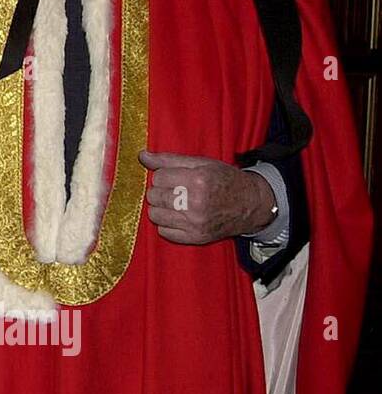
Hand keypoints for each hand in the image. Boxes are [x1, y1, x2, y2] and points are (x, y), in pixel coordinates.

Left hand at [139, 150, 275, 244]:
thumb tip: (142, 155)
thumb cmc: (224, 180)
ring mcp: (195, 223)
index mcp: (198, 180)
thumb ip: (168, 159)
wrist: (251, 204)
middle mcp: (196, 203)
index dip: (163, 175)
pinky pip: (164, 232)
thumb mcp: (201, 163)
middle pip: (153, 196)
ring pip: (155, 215)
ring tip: (176, 203)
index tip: (174, 177)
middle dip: (160, 191)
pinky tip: (180, 216)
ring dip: (161, 208)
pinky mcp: (195, 237)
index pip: (158, 177)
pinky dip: (168, 224)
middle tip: (175, 190)